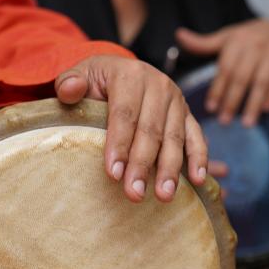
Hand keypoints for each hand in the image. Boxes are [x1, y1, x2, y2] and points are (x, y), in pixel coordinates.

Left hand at [55, 56, 207, 203]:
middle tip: (134, 193)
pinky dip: (199, 158)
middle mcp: (158, 85)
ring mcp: (176, 100)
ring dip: (170, 169)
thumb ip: (69, 82)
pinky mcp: (187, 114)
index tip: (113, 173)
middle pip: (150, 130)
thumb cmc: (96, 81)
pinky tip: (198, 180)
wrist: (121, 72)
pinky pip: (196, 137)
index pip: (124, 113)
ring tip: (164, 196)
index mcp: (130, 74)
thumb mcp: (80, 75)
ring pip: (174, 137)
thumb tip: (70, 89)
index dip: (119, 144)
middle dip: (142, 164)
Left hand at [176, 20, 268, 125]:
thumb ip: (202, 43)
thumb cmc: (246, 39)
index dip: (218, 89)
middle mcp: (256, 47)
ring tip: (246, 124)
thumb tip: (178, 34)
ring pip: (262, 82)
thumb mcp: (225, 38)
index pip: (226, 68)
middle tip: (224, 122)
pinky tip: (266, 109)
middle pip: (242, 78)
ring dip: (254, 104)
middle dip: (233, 101)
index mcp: (237, 42)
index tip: (211, 108)